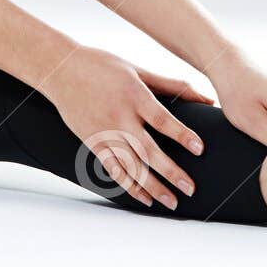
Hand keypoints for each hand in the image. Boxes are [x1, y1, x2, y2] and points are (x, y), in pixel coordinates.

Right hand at [43, 46, 206, 209]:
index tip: (199, 149)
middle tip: (190, 189)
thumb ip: (172, 85)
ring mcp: (104, 132)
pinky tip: (144, 198)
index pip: (162, 119)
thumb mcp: (137, 69)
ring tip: (171, 202)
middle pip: (148, 150)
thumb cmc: (102, 65)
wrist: (60, 69)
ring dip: (152, 186)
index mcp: (134, 95)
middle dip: (171, 172)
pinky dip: (129, 186)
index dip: (181, 135)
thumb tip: (206, 98)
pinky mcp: (92, 142)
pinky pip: (112, 169)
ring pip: (131, 166)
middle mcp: (119, 117)